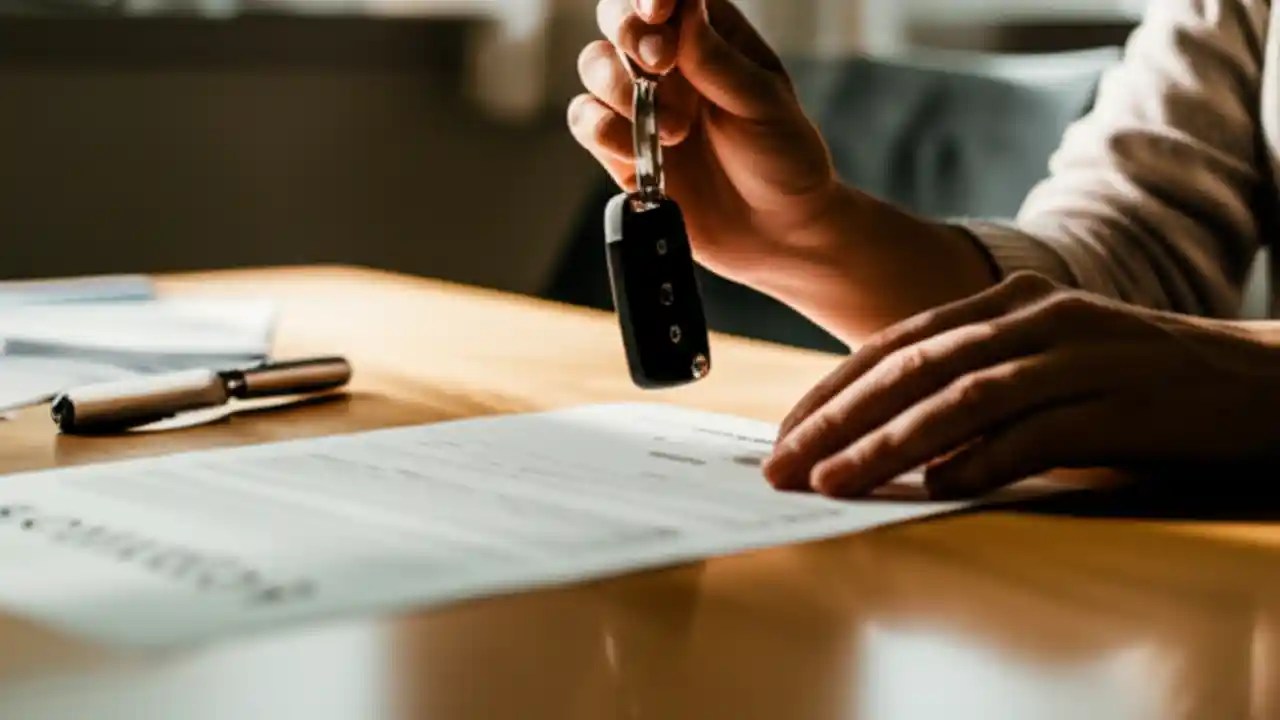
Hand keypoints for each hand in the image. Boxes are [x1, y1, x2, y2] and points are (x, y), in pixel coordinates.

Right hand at [568, 0, 838, 289]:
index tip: (660, 8)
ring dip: (621, 89)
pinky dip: (602, 129)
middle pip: (618, 18)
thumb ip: (719, 61)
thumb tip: (686, 10)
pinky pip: (586, 120)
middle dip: (629, 32)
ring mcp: (642, 104)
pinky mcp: (620, 149)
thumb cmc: (784, 160)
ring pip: (594, 65)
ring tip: (675, 130)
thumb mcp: (765, 106)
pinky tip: (640, 152)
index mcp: (712, 36)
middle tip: (661, 63)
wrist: (775, 233)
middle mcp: (671, 63)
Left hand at [764, 272, 1279, 497]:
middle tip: (782, 466)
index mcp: (1007, 303)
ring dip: (889, 443)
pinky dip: (983, 460)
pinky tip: (938, 488)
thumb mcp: (1043, 364)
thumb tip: (895, 443)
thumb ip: (974, 384)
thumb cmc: (1132, 382)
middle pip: (913, 368)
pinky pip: (1037, 433)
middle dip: (836, 419)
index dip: (831, 390)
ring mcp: (1078, 356)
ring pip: (962, 397)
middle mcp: (1035, 319)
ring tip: (834, 482)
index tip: (783, 436)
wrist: (1255, 380)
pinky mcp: (1120, 403)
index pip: (895, 344)